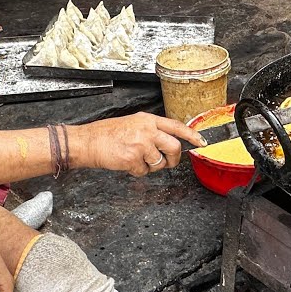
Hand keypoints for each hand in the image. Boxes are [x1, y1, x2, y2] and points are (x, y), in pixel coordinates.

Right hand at [70, 112, 205, 176]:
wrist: (88, 142)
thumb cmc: (108, 134)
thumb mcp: (133, 124)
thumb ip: (151, 130)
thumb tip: (168, 141)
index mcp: (148, 120)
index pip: (176, 126)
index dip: (192, 135)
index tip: (202, 142)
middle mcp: (147, 130)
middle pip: (174, 147)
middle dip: (173, 159)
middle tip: (167, 163)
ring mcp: (141, 144)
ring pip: (159, 162)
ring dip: (151, 166)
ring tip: (137, 159)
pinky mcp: (133, 158)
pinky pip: (144, 171)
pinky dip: (137, 171)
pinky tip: (127, 163)